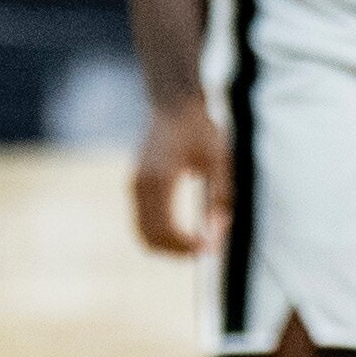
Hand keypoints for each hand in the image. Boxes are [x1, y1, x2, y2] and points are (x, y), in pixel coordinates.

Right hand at [133, 97, 231, 254]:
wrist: (175, 104)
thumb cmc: (201, 128)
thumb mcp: (219, 158)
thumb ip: (220, 195)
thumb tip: (219, 232)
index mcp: (160, 179)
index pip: (166, 229)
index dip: (186, 246)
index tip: (209, 251)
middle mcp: (141, 186)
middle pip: (151, 237)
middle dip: (177, 252)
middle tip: (206, 252)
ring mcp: (135, 187)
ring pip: (143, 233)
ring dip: (167, 246)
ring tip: (197, 245)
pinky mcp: (136, 186)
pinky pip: (142, 221)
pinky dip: (160, 234)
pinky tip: (183, 233)